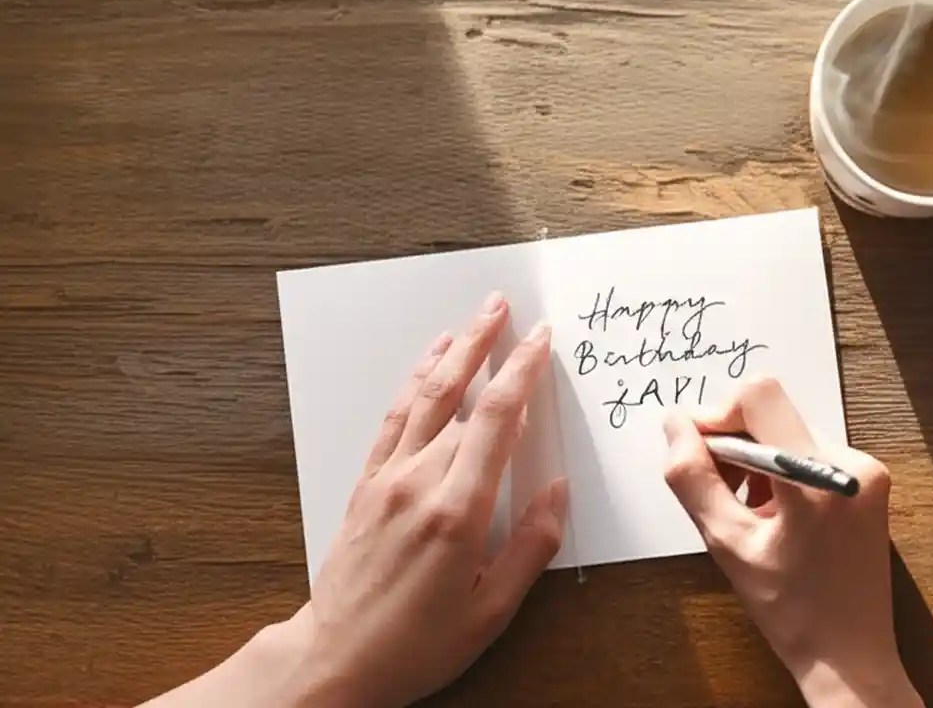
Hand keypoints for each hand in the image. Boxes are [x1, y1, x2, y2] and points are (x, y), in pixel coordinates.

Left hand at [144, 292, 567, 707]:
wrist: (337, 658)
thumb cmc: (418, 644)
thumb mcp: (492, 610)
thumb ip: (532, 545)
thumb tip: (558, 491)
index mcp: (458, 513)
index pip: (497, 422)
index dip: (522, 373)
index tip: (542, 340)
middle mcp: (419, 484)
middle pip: (465, 401)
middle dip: (495, 353)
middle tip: (518, 313)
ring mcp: (388, 480)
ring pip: (426, 398)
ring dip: (455, 351)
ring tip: (479, 315)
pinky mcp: (367, 485)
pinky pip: (394, 419)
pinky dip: (415, 382)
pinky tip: (432, 361)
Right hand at [662, 377, 920, 707]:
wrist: (848, 654)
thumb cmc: (790, 610)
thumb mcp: (727, 543)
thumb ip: (693, 478)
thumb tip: (674, 427)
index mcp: (817, 475)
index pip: (759, 396)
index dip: (717, 414)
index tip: (695, 449)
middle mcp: (851, 463)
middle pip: (773, 414)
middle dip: (733, 444)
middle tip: (716, 490)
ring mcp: (865, 471)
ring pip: (789, 432)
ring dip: (755, 461)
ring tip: (746, 511)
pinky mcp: (869, 481)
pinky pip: (810, 452)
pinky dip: (781, 472)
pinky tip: (773, 514)